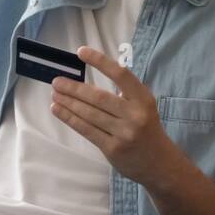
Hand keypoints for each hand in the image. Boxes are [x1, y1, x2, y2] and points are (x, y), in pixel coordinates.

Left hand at [50, 45, 173, 184]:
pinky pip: (86, 130)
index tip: (81, 52)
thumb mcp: (144, 106)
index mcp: (143, 99)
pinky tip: (58, 110)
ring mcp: (123, 133)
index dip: (100, 62)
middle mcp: (134, 114)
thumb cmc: (146, 129)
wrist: (159, 163)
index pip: (120, 75)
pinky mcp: (112, 148)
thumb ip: (124, 94)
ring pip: (89, 114)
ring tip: (55, 93)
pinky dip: (70, 118)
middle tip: (57, 81)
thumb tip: (89, 81)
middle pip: (98, 97)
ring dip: (68, 103)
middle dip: (74, 88)